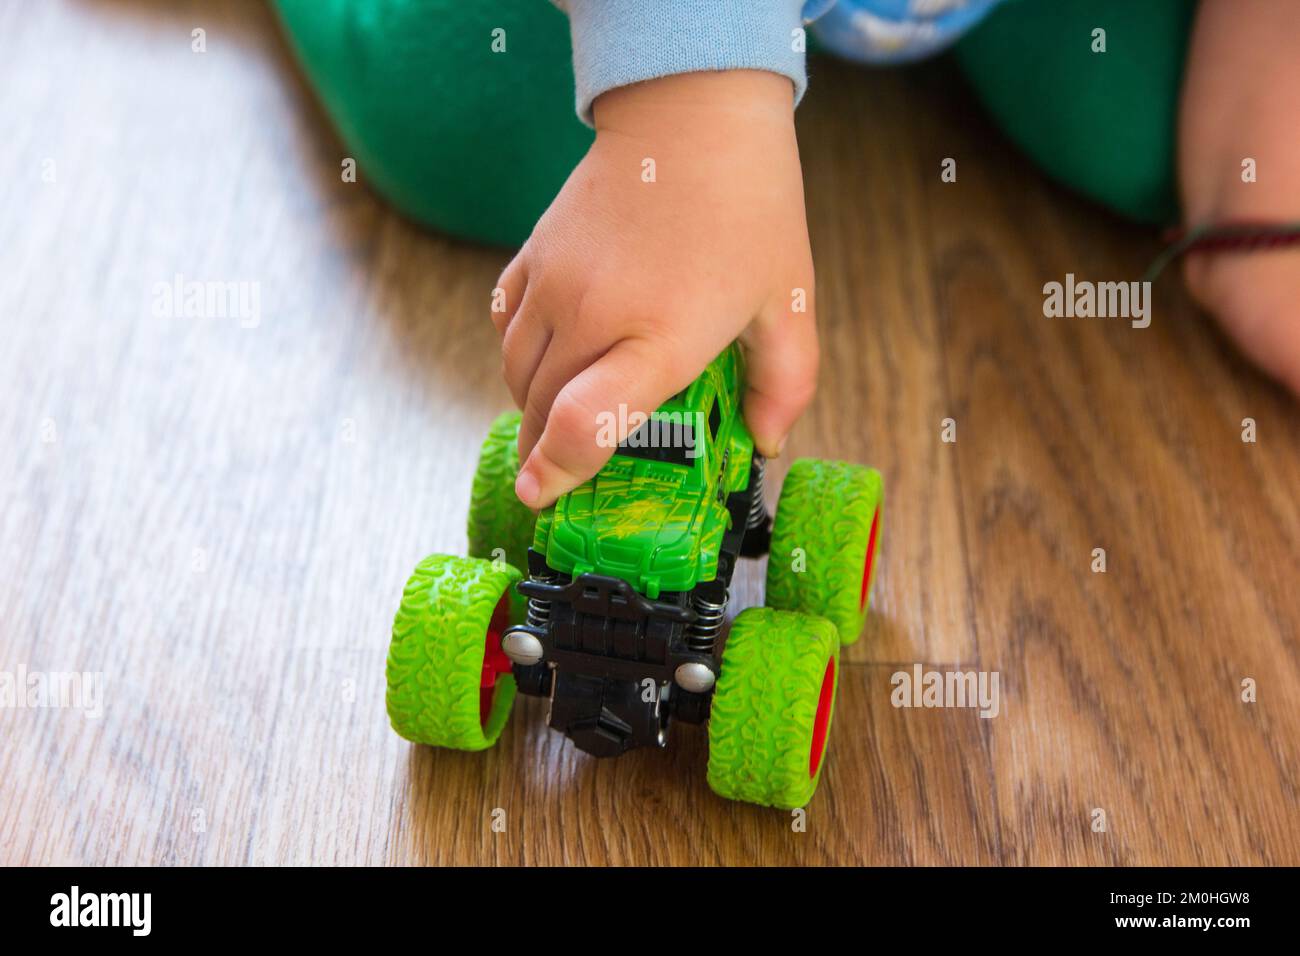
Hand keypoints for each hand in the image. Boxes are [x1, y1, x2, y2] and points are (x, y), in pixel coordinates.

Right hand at [492, 69, 818, 507]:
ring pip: (517, 371)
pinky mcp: (536, 253)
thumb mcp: (790, 301)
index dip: (556, 472)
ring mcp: (556, 282)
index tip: (541, 496)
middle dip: (546, 452)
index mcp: (661, 337)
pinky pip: (504, 322)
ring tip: (563, 417)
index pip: (583, 426)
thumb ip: (784, 383)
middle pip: (541, 411)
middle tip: (563, 471)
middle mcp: (595, 315)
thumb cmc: (750, 207)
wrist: (695, 111)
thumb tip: (768, 442)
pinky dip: (517, 354)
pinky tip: (548, 359)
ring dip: (533, 406)